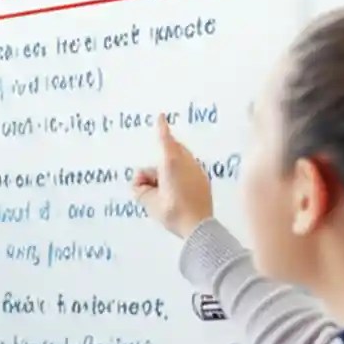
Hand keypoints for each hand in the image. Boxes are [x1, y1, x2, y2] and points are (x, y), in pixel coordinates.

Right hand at [132, 114, 213, 238]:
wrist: (197, 226)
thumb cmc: (172, 212)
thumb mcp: (148, 201)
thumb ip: (140, 188)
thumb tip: (142, 182)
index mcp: (171, 163)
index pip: (165, 141)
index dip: (162, 128)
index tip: (161, 117)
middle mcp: (187, 162)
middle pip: (169, 154)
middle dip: (158, 165)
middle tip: (151, 186)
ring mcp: (198, 170)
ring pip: (178, 163)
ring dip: (167, 173)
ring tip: (163, 195)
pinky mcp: (204, 180)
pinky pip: (188, 172)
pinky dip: (179, 179)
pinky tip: (176, 196)